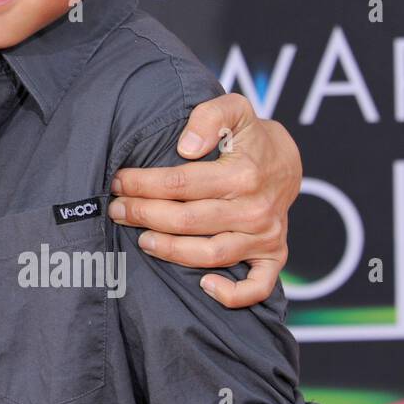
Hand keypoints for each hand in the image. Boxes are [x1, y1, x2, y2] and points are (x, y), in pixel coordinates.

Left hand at [109, 93, 298, 309]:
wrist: (286, 161)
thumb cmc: (248, 135)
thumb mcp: (233, 109)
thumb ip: (208, 117)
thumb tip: (185, 147)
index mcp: (243, 174)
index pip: (180, 184)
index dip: (142, 184)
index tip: (119, 181)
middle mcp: (256, 209)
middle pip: (188, 220)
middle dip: (143, 215)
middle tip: (117, 209)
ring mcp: (266, 236)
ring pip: (210, 254)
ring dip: (170, 250)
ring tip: (141, 239)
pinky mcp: (273, 256)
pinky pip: (258, 286)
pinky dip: (232, 294)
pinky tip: (202, 285)